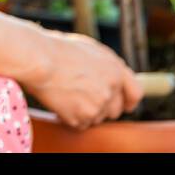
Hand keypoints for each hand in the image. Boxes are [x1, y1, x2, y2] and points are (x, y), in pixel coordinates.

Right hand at [21, 27, 143, 130]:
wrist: (39, 60)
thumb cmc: (60, 50)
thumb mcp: (92, 49)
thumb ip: (109, 66)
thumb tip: (116, 78)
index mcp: (115, 71)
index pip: (136, 94)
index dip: (130, 101)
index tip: (125, 105)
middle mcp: (110, 90)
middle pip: (115, 111)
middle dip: (103, 107)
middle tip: (85, 97)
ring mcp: (95, 106)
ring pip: (97, 118)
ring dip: (86, 112)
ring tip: (69, 94)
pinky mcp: (80, 118)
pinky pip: (81, 124)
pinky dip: (72, 118)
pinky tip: (62, 102)